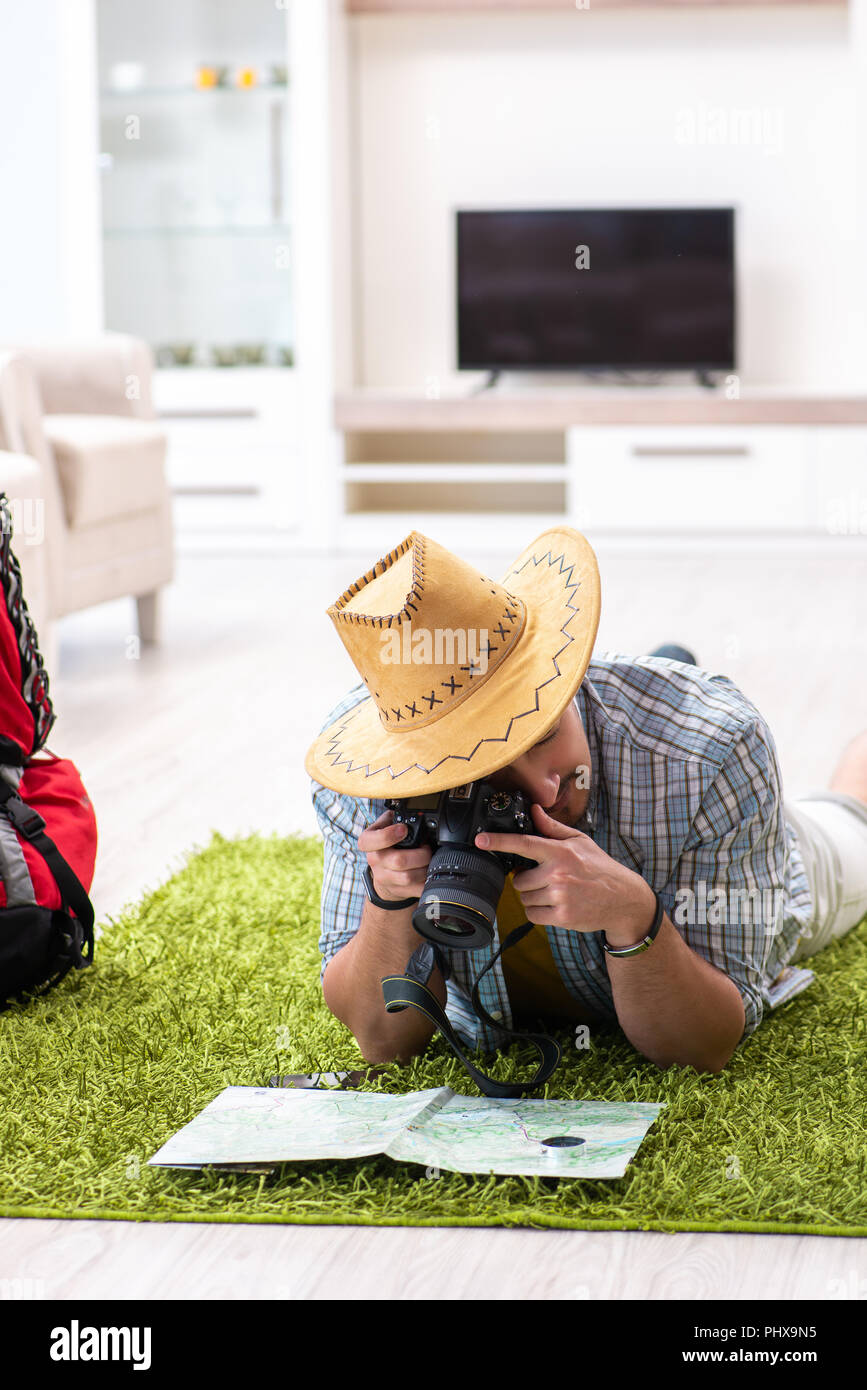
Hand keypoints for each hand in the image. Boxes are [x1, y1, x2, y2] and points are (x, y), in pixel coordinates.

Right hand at [358, 809, 431, 903]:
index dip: (387, 836)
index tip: (403, 830)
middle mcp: (374, 861)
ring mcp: (384, 879)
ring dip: (425, 867)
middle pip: (398, 860)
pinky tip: (429, 873)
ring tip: (429, 860)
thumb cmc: (388, 844)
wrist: (385, 874)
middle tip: (427, 848)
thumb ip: (394, 817)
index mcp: (369, 842)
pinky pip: (416, 889)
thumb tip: (414, 806)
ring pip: (408, 877)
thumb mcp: (386, 825)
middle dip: (420, 853)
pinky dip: (427, 881)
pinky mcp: (397, 891)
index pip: (369, 841)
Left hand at [475, 802, 655, 937]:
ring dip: (533, 896)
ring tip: (553, 892)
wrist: (623, 899)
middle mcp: (558, 873)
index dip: (499, 841)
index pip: (524, 843)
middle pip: (519, 880)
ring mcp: (560, 896)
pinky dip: (538, 912)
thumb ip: (553, 828)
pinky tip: (554, 905)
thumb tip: (534, 810)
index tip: (481, 840)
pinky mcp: (562, 916)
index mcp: (561, 852)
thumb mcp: (580, 842)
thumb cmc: (599, 868)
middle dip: (526, 880)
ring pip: (525, 898)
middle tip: (544, 879)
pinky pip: (533, 914)